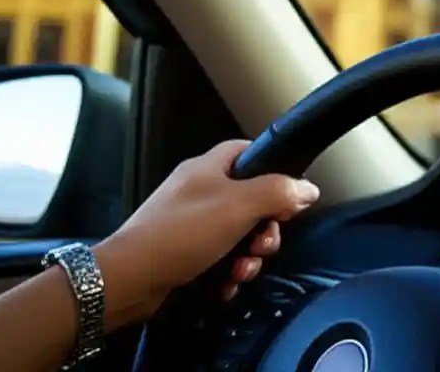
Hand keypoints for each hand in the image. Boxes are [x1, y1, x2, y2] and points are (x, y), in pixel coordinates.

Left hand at [90, 139, 320, 328]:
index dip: (273, 169)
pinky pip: (220, 258)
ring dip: (249, 256)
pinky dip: (228, 273)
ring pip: (238, 235)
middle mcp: (199, 191)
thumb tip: (309, 188)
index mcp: (209, 168)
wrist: (129, 278)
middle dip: (265, 228)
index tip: (287, 196)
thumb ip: (279, 192)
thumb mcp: (240, 206)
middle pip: (251, 201)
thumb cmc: (183, 233)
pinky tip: (225, 285)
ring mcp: (189, 223)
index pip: (249, 152)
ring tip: (240, 272)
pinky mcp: (183, 253)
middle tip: (262, 245)